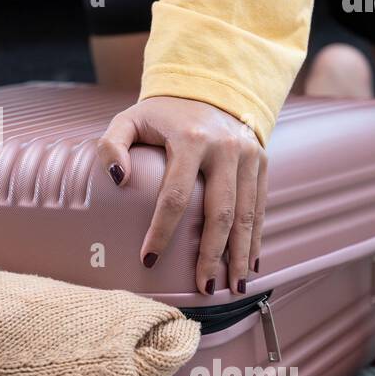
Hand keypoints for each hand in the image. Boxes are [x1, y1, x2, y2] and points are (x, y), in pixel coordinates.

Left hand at [97, 96, 266, 294]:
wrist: (209, 87)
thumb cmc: (163, 113)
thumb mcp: (129, 119)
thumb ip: (112, 145)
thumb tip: (116, 180)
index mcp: (191, 140)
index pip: (175, 195)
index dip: (162, 230)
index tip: (149, 259)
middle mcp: (225, 149)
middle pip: (220, 213)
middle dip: (212, 254)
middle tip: (203, 288)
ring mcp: (249, 157)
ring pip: (246, 215)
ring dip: (239, 254)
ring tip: (233, 288)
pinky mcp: (262, 163)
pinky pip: (259, 207)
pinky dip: (255, 238)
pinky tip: (249, 264)